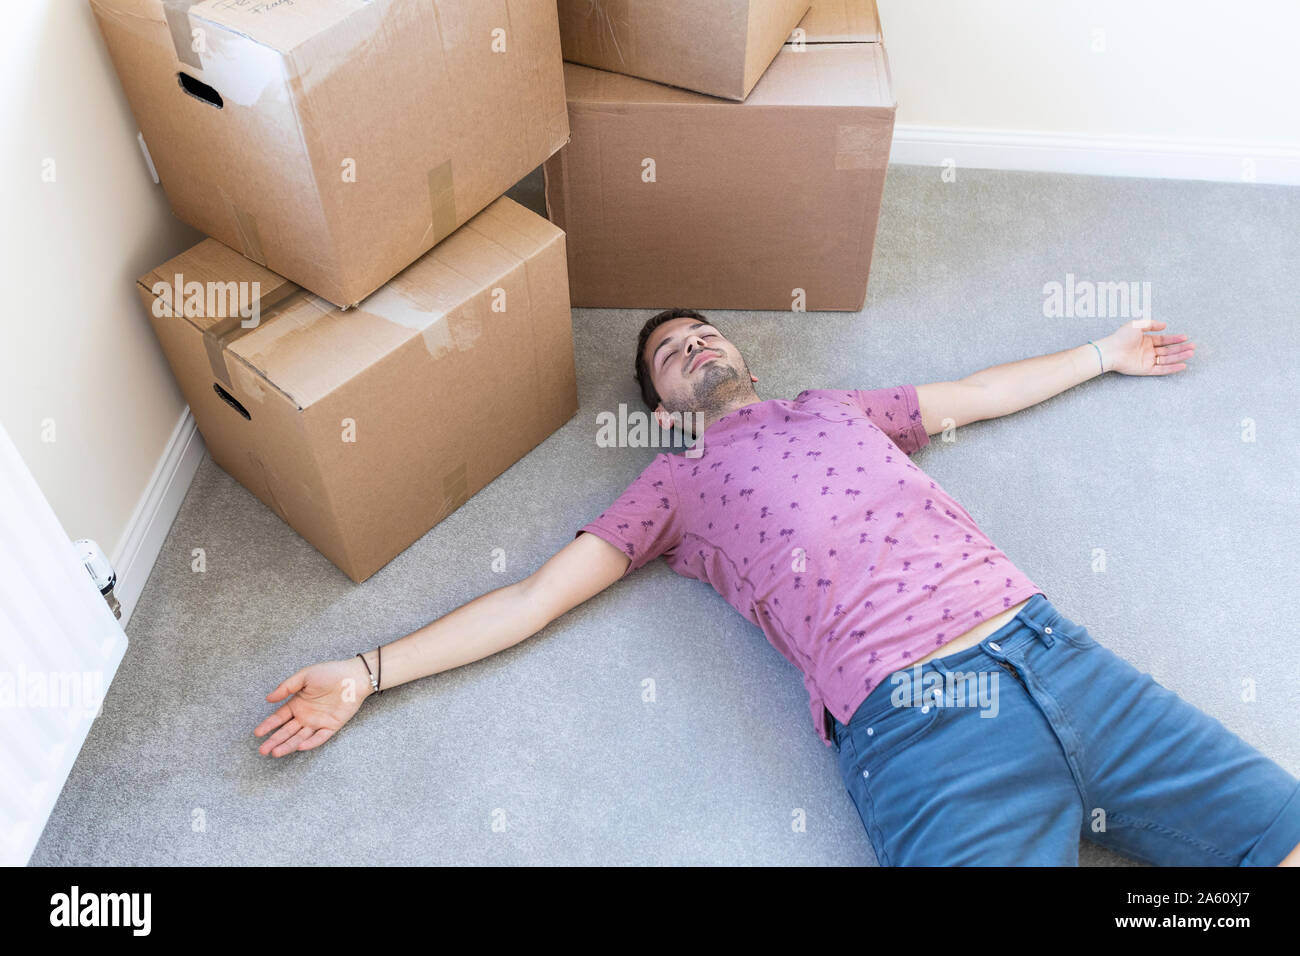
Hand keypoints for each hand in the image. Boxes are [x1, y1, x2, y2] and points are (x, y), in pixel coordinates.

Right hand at [254, 658, 371, 756]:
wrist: (354, 676)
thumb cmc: (330, 673)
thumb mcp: (305, 676)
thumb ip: (286, 687)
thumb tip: (268, 698)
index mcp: (297, 703)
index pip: (279, 717)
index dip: (268, 725)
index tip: (257, 733)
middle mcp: (305, 715)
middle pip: (287, 731)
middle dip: (274, 741)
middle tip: (263, 750)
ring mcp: (318, 722)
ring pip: (300, 737)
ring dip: (288, 745)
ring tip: (276, 752)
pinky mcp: (332, 726)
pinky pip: (320, 737)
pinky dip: (311, 742)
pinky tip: (300, 746)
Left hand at [1097, 319, 1195, 375]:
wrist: (1111, 351)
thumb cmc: (1121, 337)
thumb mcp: (1137, 325)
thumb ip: (1151, 324)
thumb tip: (1165, 326)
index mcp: (1146, 341)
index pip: (1164, 340)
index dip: (1175, 339)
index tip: (1186, 337)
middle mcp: (1148, 351)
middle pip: (1168, 350)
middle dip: (1181, 348)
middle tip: (1193, 346)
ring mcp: (1147, 361)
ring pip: (1167, 359)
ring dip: (1180, 356)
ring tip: (1191, 353)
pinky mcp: (1146, 370)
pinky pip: (1162, 369)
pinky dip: (1172, 368)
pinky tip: (1182, 365)